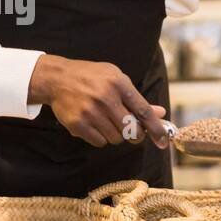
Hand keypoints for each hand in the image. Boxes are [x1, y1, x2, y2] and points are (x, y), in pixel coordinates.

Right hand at [28, 55, 170, 148]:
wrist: (57, 79)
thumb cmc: (90, 77)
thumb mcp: (115, 78)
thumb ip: (137, 98)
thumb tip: (160, 113)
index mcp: (118, 84)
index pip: (144, 111)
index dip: (156, 129)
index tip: (164, 141)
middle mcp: (105, 98)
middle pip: (131, 131)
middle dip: (134, 135)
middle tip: (128, 129)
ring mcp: (91, 112)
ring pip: (116, 139)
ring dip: (114, 135)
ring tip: (105, 121)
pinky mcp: (78, 124)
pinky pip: (99, 142)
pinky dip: (100, 138)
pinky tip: (93, 124)